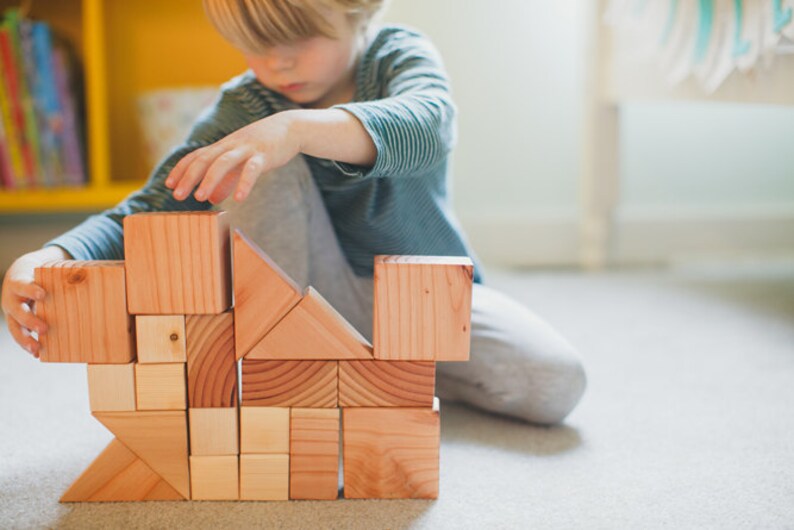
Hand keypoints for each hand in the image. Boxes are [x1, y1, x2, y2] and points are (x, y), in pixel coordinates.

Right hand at [1, 246, 70, 356]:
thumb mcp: (44, 272)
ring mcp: (12, 313)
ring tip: (37, 349)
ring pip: (15, 328)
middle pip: (18, 311)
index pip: (23, 285)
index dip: (31, 290)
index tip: (43, 294)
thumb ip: (59, 276)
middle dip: (30, 320)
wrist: (18, 278)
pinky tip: (38, 354)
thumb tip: (93, 277)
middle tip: (44, 328)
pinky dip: (28, 345)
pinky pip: (20, 336)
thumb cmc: (38, 276)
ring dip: (26, 340)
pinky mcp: (15, 324)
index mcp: (18, 284)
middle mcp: (12, 300)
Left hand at [165, 110, 301, 203]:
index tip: (169, 185)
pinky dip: (244, 183)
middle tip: (177, 196)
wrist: (290, 128)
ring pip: (223, 162)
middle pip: (204, 159)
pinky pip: (252, 169)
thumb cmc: (263, 146)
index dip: (181, 169)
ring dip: (210, 179)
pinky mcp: (264, 154)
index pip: (196, 155)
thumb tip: (210, 199)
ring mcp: (247, 148)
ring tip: (200, 198)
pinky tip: (238, 199)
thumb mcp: (241, 162)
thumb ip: (225, 180)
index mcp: (223, 146)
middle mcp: (231, 145)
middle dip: (189, 177)